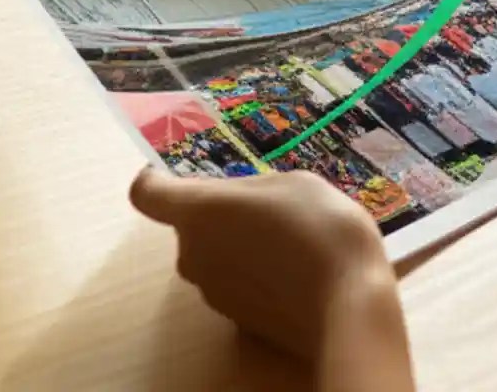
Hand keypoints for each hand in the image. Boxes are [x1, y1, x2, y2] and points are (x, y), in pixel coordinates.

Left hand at [130, 168, 401, 362]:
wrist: (350, 301)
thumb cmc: (319, 226)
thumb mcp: (292, 183)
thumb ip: (252, 191)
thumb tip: (242, 208)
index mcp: (197, 211)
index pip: (146, 192)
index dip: (158, 179)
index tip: (185, 173)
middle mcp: (191, 254)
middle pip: (190, 229)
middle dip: (219, 217)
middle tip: (267, 209)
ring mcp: (212, 293)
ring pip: (214, 259)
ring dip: (239, 248)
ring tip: (291, 243)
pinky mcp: (236, 323)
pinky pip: (237, 288)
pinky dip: (257, 278)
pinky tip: (297, 274)